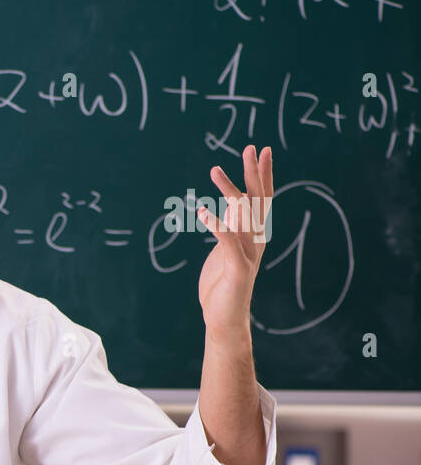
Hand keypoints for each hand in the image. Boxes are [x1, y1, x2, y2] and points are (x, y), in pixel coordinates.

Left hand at [195, 144, 271, 342]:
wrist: (225, 317)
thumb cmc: (223, 284)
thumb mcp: (226, 248)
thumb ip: (231, 227)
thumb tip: (230, 203)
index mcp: (253, 235)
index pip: (261, 198)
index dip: (262, 174)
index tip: (261, 150)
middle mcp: (255, 240)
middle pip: (258, 200)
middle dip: (255, 173)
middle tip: (252, 147)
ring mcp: (248, 253)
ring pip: (241, 216)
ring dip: (227, 190)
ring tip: (214, 170)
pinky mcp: (237, 267)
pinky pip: (225, 241)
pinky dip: (215, 225)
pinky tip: (202, 211)